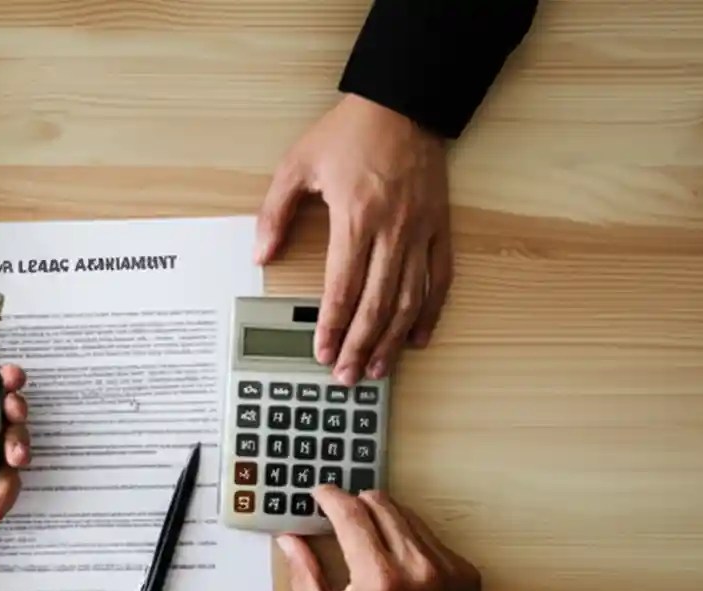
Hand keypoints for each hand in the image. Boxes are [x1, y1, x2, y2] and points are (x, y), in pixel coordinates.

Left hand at [257, 94, 452, 385]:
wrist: (403, 102)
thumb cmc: (350, 131)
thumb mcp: (297, 164)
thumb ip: (274, 212)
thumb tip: (261, 254)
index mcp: (356, 217)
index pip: (342, 288)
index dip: (332, 327)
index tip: (323, 353)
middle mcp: (392, 230)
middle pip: (377, 304)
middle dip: (360, 346)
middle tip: (347, 376)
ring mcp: (421, 231)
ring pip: (410, 299)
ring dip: (392, 339)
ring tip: (378, 368)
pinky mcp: (441, 227)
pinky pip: (440, 279)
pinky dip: (429, 313)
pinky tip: (416, 338)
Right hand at [277, 488, 481, 590]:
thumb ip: (303, 574)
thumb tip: (290, 540)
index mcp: (378, 580)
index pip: (351, 513)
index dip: (331, 497)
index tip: (321, 494)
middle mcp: (417, 568)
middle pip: (382, 504)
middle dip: (357, 503)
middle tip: (342, 513)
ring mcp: (447, 570)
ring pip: (409, 516)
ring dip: (384, 518)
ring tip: (369, 538)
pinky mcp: (466, 575)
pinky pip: (432, 539)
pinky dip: (411, 541)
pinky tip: (398, 562)